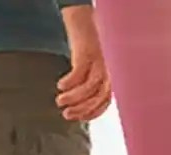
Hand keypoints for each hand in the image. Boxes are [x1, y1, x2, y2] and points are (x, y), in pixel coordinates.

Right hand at [57, 6, 111, 121]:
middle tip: (66, 114)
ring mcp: (99, 62)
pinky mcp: (88, 53)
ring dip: (73, 98)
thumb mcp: (92, 68)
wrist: (84, 21)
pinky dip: (69, 83)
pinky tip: (60, 85)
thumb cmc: (86, 47)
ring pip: (89, 88)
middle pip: (99, 97)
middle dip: (82, 109)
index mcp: (111, 76)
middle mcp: (109, 71)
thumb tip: (79, 106)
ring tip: (60, 101)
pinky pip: (79, 73)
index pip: (106, 102)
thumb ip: (90, 85)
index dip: (93, 113)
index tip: (79, 118)